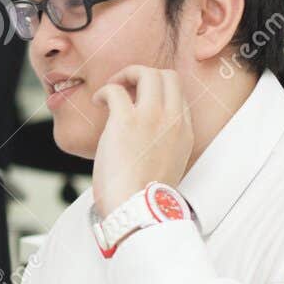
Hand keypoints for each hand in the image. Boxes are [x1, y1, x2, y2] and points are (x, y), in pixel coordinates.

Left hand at [88, 65, 193, 217]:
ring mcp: (151, 118)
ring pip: (146, 73)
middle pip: (168, 76)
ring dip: (126, 75)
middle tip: (127, 87)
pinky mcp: (125, 121)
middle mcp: (172, 120)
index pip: (178, 94)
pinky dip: (104, 91)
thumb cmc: (144, 196)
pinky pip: (115, 90)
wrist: (137, 210)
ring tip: (113, 89)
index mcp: (184, 132)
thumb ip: (162, 146)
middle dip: (145, 75)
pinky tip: (98, 102)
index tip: (140, 99)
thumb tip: (142, 139)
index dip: (158, 91)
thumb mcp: (168, 166)